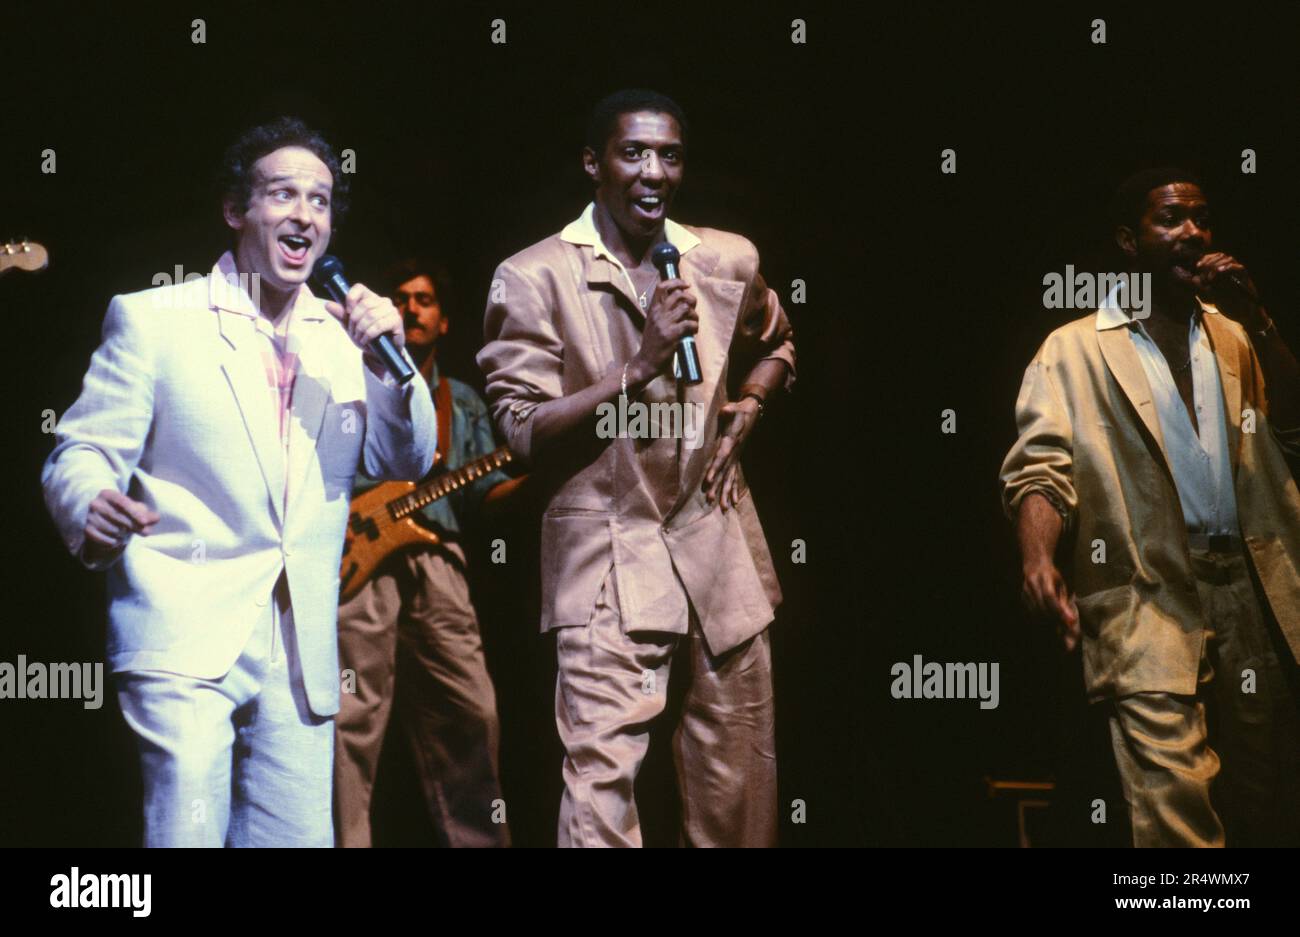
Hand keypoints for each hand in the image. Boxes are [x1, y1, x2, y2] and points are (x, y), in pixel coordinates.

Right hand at [84, 489, 159, 559]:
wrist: (98, 516)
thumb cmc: (120, 510)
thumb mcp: (133, 508)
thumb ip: (146, 513)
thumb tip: (156, 518)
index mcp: (107, 494)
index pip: (122, 503)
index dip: (135, 513)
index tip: (145, 522)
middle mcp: (96, 504)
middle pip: (120, 518)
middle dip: (135, 526)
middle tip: (146, 532)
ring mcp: (90, 518)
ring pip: (115, 530)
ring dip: (125, 534)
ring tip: (126, 532)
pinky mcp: (88, 531)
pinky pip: (107, 540)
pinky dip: (116, 542)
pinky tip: (117, 538)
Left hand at [324, 283, 405, 353]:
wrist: (381, 353)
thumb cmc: (367, 336)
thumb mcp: (351, 326)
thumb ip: (341, 315)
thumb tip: (328, 304)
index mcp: (371, 298)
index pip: (359, 288)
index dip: (350, 298)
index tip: (348, 313)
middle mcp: (383, 301)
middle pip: (364, 304)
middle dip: (354, 321)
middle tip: (353, 333)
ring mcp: (391, 310)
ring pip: (371, 315)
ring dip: (361, 330)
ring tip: (359, 338)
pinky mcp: (396, 321)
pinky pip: (379, 325)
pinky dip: (369, 334)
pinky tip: (366, 340)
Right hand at [630, 278, 697, 376]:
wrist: (646, 361)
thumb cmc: (652, 342)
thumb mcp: (652, 322)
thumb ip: (662, 311)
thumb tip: (679, 301)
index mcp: (652, 309)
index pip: (662, 287)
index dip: (676, 282)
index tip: (685, 285)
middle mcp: (658, 314)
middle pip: (678, 294)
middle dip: (690, 298)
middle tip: (692, 307)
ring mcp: (665, 324)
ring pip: (686, 308)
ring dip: (694, 315)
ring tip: (693, 322)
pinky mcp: (672, 335)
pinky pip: (689, 324)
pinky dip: (695, 327)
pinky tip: (692, 332)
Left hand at [702, 397, 760, 511]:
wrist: (751, 412)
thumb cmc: (739, 410)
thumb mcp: (734, 408)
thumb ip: (729, 410)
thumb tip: (726, 410)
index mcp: (731, 441)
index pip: (721, 457)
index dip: (715, 468)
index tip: (707, 480)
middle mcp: (734, 453)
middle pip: (725, 473)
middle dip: (718, 488)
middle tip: (711, 501)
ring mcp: (736, 458)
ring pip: (730, 478)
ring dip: (726, 494)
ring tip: (723, 509)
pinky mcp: (736, 459)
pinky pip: (735, 477)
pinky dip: (733, 490)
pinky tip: (733, 502)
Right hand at [1021, 560, 1079, 651]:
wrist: (1034, 565)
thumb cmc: (1052, 576)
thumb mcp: (1061, 585)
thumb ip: (1064, 602)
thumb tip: (1070, 621)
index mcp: (1043, 577)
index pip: (1050, 596)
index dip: (1060, 610)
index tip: (1070, 621)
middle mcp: (1031, 583)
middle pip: (1042, 607)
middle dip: (1055, 619)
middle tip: (1067, 629)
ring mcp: (1024, 591)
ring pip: (1036, 612)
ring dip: (1048, 622)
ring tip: (1059, 628)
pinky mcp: (1022, 598)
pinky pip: (1032, 613)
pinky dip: (1041, 620)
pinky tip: (1049, 623)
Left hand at [1194, 252, 1262, 327]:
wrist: (1245, 315)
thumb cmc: (1230, 306)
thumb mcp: (1212, 296)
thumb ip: (1204, 287)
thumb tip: (1194, 278)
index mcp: (1224, 272)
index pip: (1215, 257)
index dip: (1206, 259)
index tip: (1198, 265)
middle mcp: (1232, 270)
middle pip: (1221, 255)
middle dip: (1209, 261)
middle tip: (1202, 270)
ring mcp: (1240, 273)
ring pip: (1230, 259)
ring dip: (1217, 265)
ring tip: (1210, 277)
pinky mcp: (1247, 278)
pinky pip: (1240, 268)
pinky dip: (1228, 268)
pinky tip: (1219, 272)